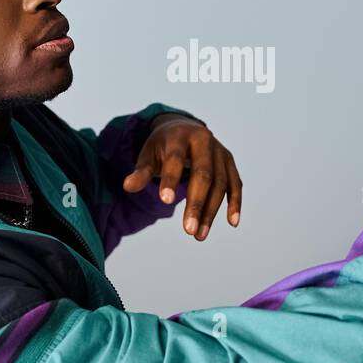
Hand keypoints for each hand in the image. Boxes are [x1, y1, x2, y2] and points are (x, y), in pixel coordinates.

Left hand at [122, 115, 242, 239]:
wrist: (184, 128)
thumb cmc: (164, 146)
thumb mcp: (149, 154)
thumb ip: (141, 171)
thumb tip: (128, 186)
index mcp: (180, 136)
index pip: (176, 159)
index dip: (171, 179)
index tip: (165, 202)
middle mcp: (204, 140)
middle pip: (203, 174)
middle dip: (196, 203)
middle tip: (188, 230)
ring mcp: (220, 151)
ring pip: (220, 183)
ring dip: (211, 211)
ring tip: (199, 235)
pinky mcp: (229, 162)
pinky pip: (235, 184)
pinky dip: (235, 203)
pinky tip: (232, 223)